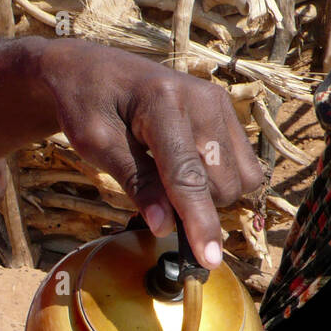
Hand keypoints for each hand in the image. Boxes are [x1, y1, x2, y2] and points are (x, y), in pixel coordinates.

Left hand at [37, 39, 263, 266]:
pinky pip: (244, 166)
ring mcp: (219, 103)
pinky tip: (191, 167)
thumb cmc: (86, 106)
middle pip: (220, 185)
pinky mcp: (227, 110)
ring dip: (210, 194)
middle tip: (156, 191)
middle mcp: (201, 99)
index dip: (199, 223)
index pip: (187, 177)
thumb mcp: (96, 145)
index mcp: (162, 102)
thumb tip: (166, 228)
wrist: (93, 69)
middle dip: (195, 205)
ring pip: (239, 179)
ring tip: (172, 175)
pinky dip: (222, 179)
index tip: (208, 260)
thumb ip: (135, 183)